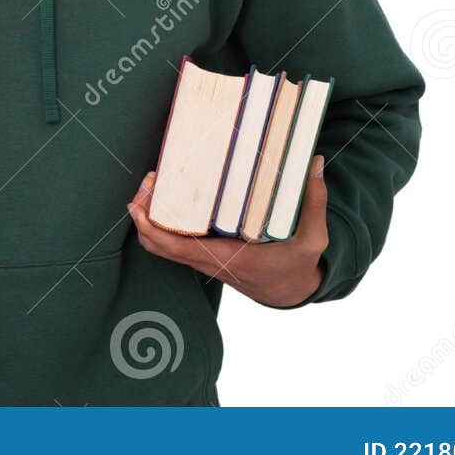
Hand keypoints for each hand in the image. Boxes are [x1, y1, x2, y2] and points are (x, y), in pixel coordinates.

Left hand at [126, 155, 329, 307]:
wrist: (292, 291)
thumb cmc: (299, 264)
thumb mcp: (313, 238)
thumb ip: (314, 201)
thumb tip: (316, 163)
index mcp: (230, 258)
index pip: (180, 248)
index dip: (153, 229)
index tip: (138, 206)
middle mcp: (211, 261)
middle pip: (160, 246)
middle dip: (143, 218)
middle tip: (145, 183)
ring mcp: (205, 260)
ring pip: (162, 247)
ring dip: (149, 221)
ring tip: (150, 186)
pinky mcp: (206, 257)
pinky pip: (173, 246)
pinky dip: (161, 227)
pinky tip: (164, 200)